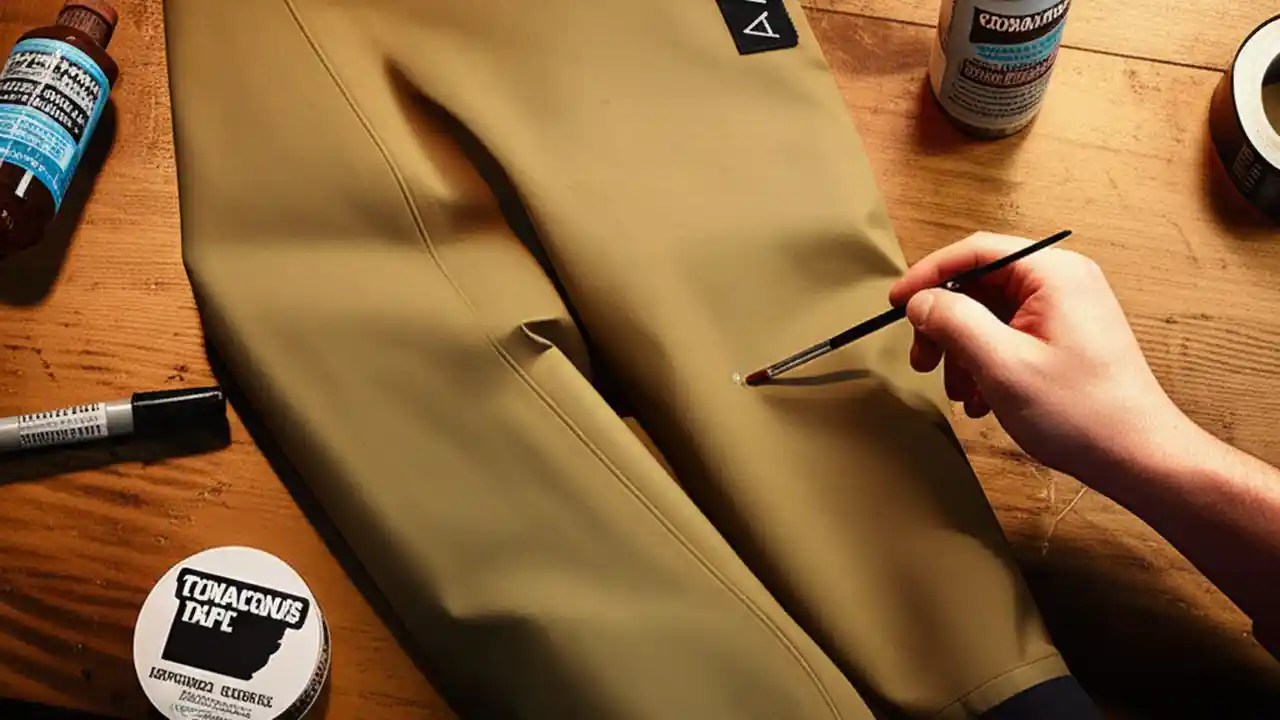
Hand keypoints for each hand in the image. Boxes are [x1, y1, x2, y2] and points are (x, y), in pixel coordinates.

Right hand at [889, 232, 1195, 487]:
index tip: (897, 303)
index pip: (975, 252)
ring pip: (989, 316)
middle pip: (979, 286)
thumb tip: (921, 300)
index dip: (928, 275)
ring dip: (962, 352)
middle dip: (944, 324)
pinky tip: (980, 399)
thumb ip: (954, 322)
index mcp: (1054, 274)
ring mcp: (1065, 310)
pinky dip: (984, 363)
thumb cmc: (1083, 413)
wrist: (1138, 457)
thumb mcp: (1002, 364)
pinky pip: (1008, 336)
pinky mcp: (1063, 338)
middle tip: (923, 360)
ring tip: (958, 392)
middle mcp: (1062, 282)